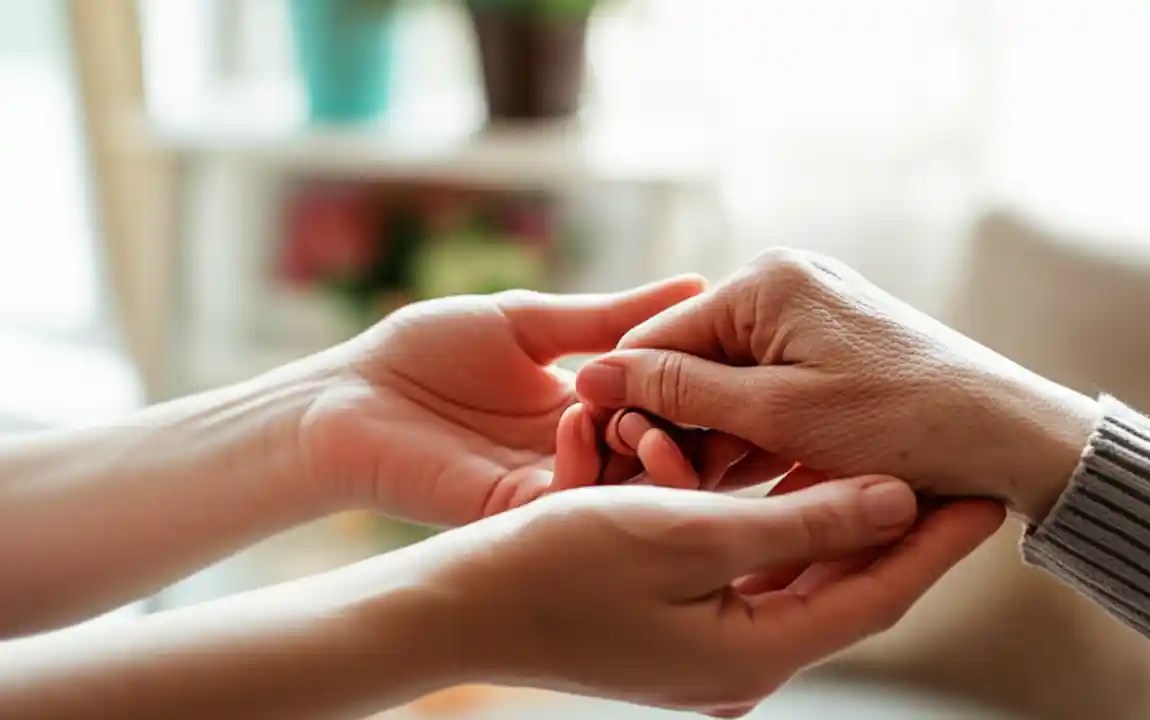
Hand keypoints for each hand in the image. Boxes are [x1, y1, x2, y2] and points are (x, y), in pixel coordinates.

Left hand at [292, 276, 703, 525]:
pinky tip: (578, 422)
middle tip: (689, 402)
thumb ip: (607, 316)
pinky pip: (570, 504)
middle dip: (685, 435)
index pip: (666, 411)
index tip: (716, 362)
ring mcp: (547, 489)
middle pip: (661, 461)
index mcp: (588, 409)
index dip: (696, 393)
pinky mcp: (510, 513)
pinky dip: (586, 467)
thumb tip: (697, 283)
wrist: (345, 396)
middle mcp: (578, 455)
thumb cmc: (423, 351)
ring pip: (628, 494)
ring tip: (644, 419)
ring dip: (647, 458)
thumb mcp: (529, 321)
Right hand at [410, 475, 1003, 715]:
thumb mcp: (686, 533)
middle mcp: (742, 659)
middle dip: (900, 530)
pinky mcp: (679, 622)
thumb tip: (896, 503)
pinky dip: (780, 526)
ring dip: (840, 522)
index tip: (989, 495)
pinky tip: (804, 482)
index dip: (935, 543)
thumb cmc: (558, 568)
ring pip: (801, 575)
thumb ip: (800, 522)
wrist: (459, 606)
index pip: (876, 595)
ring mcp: (709, 646)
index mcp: (754, 653)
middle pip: (847, 588)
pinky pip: (752, 571)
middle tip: (956, 473)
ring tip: (897, 466)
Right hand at [575, 249, 1099, 520]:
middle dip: (681, 427)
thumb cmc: (901, 425)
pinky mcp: (833, 348)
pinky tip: (757, 478)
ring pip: (730, 382)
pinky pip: (770, 388)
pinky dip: (759, 434)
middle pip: (694, 361)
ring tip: (717, 491)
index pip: (659, 338)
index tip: (619, 462)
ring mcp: (813, 314)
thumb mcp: (775, 415)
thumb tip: (594, 374)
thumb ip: (679, 391)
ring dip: (719, 439)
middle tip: (677, 488)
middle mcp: (785, 284)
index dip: (632, 403)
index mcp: (766, 281)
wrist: (1012, 437)